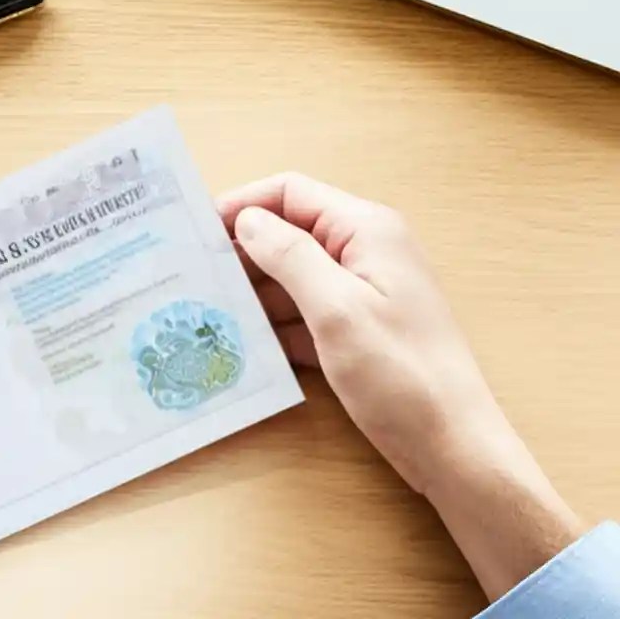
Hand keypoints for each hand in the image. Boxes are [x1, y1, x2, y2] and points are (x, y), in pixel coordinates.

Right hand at [216, 172, 494, 492]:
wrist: (452, 447)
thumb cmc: (402, 376)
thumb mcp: (337, 310)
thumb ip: (290, 257)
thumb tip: (246, 220)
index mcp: (366, 231)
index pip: (291, 193)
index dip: (241, 205)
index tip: (193, 230)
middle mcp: (364, 252)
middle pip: (288, 233)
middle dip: (241, 252)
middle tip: (190, 276)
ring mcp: (361, 293)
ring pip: (290, 277)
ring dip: (252, 292)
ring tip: (203, 311)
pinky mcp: (356, 331)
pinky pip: (302, 314)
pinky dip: (273, 325)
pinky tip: (240, 342)